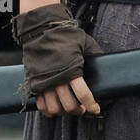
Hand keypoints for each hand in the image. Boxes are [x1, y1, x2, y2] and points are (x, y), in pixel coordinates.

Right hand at [11, 0, 103, 116]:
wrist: (41, 28)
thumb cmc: (64, 34)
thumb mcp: (85, 43)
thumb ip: (94, 55)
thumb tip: (106, 64)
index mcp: (72, 69)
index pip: (83, 95)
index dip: (91, 105)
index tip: (95, 109)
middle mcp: (57, 78)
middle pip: (69, 106)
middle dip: (78, 110)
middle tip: (82, 108)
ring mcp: (43, 82)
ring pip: (54, 108)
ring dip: (63, 111)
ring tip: (68, 108)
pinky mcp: (33, 82)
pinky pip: (40, 105)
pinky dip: (47, 110)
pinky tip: (54, 106)